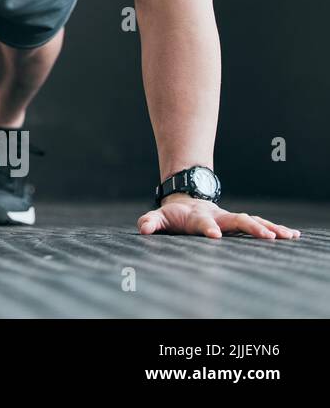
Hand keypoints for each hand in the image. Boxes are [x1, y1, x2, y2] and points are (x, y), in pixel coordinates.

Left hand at [137, 194, 300, 239]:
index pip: (204, 222)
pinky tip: (292, 235)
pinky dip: (275, 229)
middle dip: (250, 227)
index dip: (208, 228)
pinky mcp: (240, 223)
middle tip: (265, 236)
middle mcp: (218, 216)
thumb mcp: (159, 217)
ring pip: (252, 221)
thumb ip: (151, 222)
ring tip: (285, 236)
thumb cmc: (174, 215)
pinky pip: (260, 225)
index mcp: (198, 217)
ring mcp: (230, 219)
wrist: (187, 201)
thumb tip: (143, 229)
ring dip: (268, 228)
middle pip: (236, 219)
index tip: (215, 235)